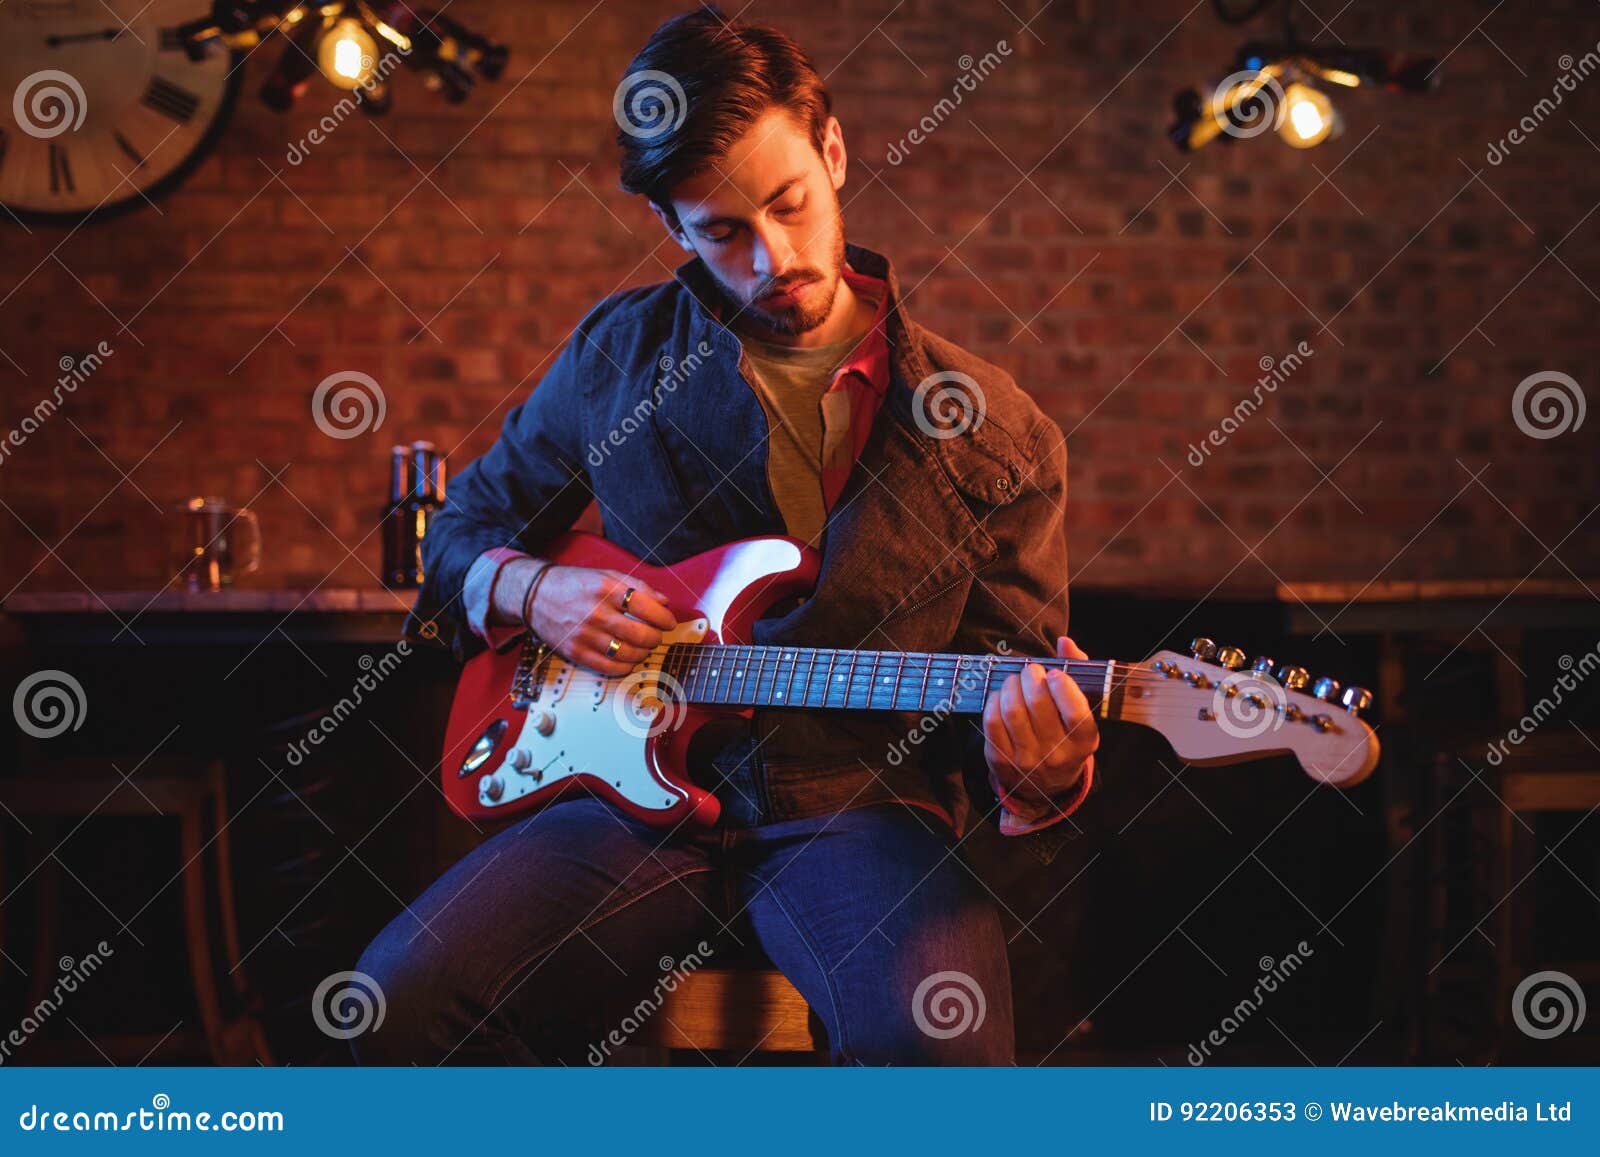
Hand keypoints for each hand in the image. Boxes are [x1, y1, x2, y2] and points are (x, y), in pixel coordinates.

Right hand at [525, 564, 674, 675]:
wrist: (536, 595)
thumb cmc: (574, 584)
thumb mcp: (606, 575)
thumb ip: (637, 586)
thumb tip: (663, 602)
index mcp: (606, 589)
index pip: (647, 607)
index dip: (664, 617)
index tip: (668, 621)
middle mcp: (595, 612)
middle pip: (641, 634)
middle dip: (656, 637)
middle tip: (656, 635)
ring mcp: (585, 635)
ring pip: (628, 654)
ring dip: (643, 653)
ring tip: (643, 646)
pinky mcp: (576, 652)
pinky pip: (609, 668)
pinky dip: (625, 666)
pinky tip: (628, 659)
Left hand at [981, 635, 1098, 812]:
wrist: (1047, 782)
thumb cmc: (1066, 732)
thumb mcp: (1082, 709)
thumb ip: (1078, 672)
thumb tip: (1064, 642)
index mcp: (1084, 741)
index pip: (1075, 712)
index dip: (1063, 686)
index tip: (1055, 673)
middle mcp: (1056, 754)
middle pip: (1038, 705)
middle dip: (1031, 677)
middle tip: (1030, 670)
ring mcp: (1027, 760)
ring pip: (1012, 710)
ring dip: (1011, 685)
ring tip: (1015, 680)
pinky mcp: (1001, 760)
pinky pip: (992, 722)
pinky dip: (994, 701)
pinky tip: (1001, 696)